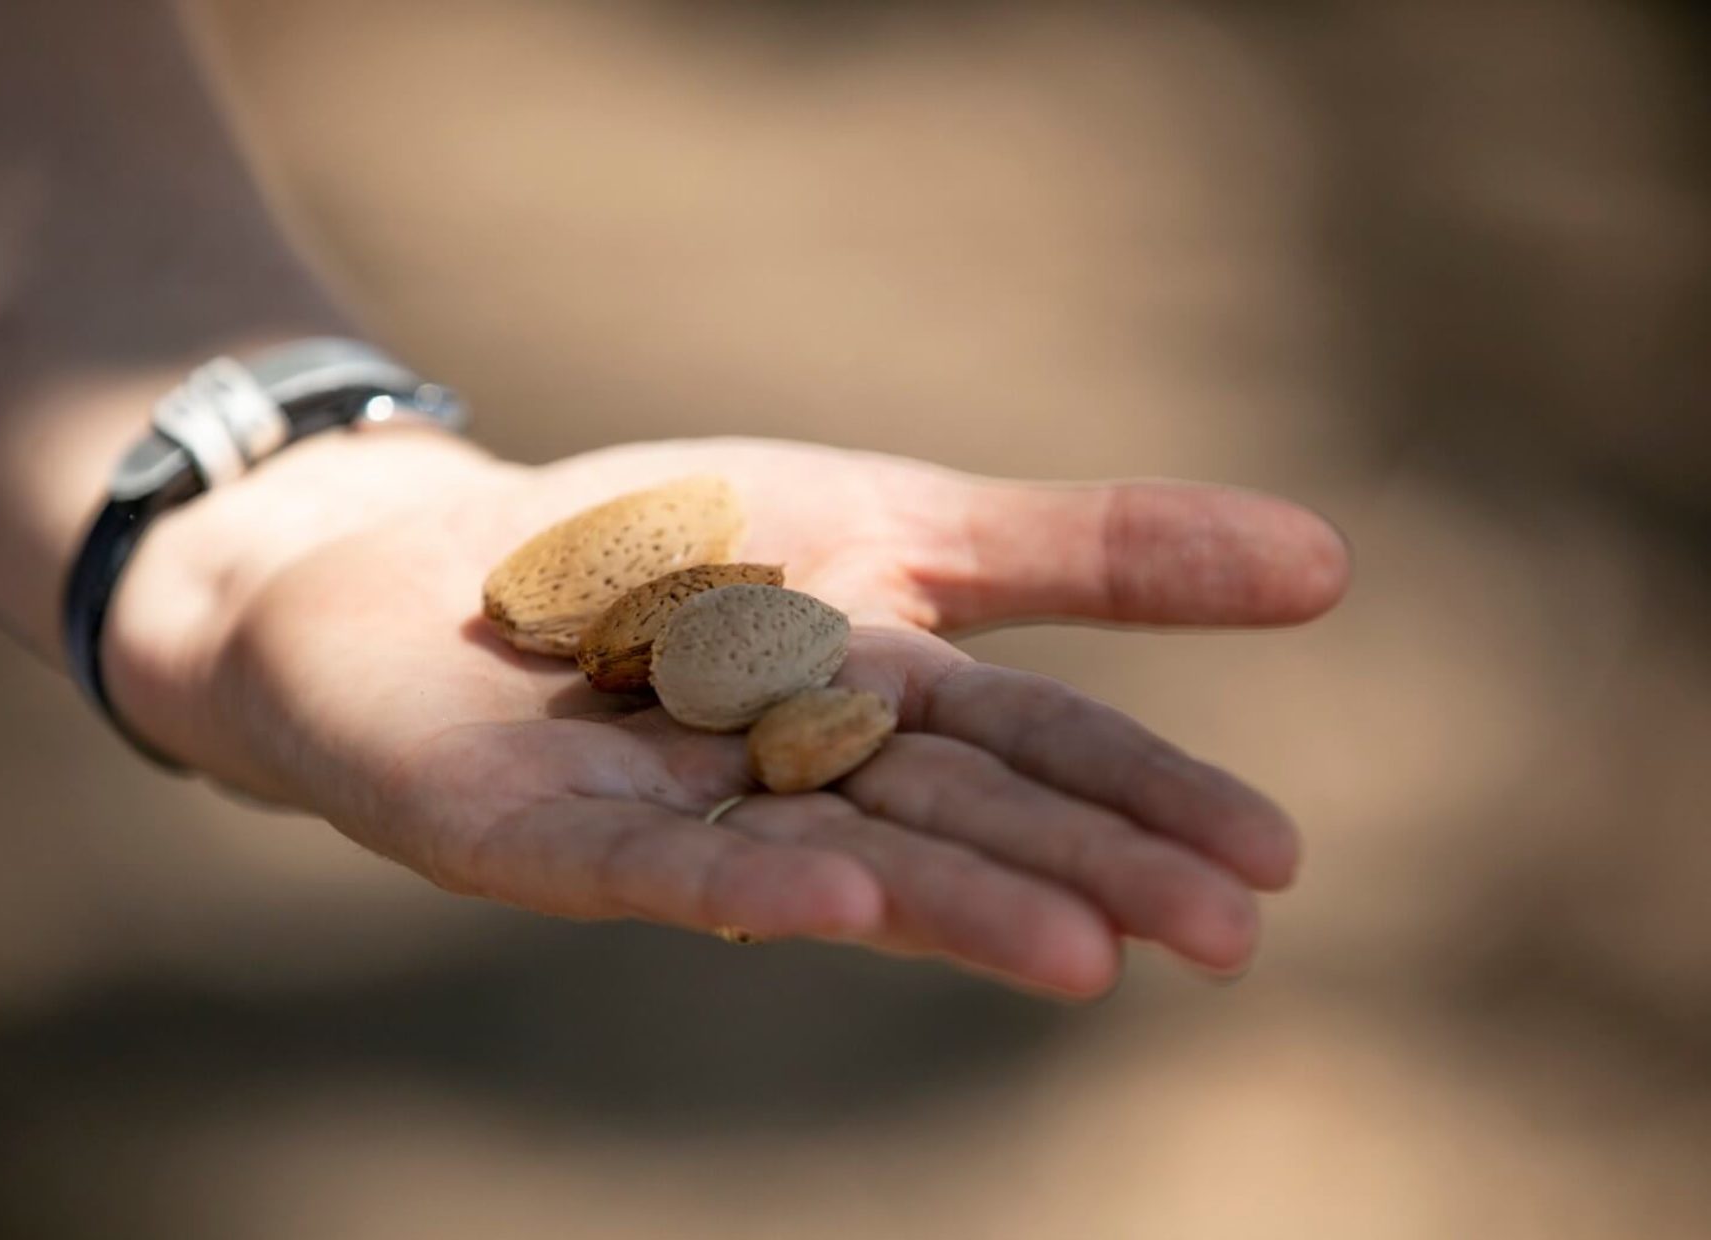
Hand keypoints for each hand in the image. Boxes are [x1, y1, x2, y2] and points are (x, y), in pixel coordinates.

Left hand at [106, 432, 1348, 997]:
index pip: (1038, 747)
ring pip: (832, 858)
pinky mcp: (541, 831)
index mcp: (880, 701)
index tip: (1273, 865)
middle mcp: (792, 779)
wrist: (421, 567)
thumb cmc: (666, 551)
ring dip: (955, 904)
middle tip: (1227, 935)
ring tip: (1085, 951)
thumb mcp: (891, 517)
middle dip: (1086, 873)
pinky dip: (743, 879)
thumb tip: (1328, 561)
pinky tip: (834, 897)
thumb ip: (1079, 549)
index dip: (1150, 800)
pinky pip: (648, 864)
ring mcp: (671, 816)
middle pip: (956, 818)